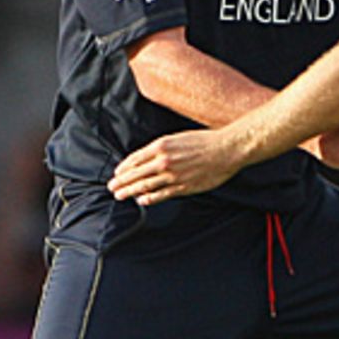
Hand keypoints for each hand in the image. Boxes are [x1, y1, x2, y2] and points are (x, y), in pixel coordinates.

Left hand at [109, 129, 243, 205]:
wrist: (226, 149)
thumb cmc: (204, 141)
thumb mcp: (178, 138)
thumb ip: (162, 148)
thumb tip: (149, 157)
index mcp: (161, 146)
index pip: (135, 159)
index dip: (123, 168)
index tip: (117, 174)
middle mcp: (163, 160)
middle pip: (136, 174)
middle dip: (121, 182)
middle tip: (112, 187)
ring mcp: (172, 175)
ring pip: (145, 186)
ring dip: (130, 191)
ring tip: (120, 195)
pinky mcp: (183, 187)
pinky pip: (161, 195)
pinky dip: (149, 198)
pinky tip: (141, 201)